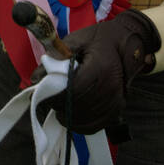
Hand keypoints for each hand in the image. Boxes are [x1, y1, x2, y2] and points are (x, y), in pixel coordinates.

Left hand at [43, 10, 159, 133]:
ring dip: (68, 116)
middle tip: (48, 99)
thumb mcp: (76, 40)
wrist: (127, 41)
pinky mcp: (117, 109)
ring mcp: (116, 100)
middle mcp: (111, 87)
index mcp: (100, 68)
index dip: (55, 96)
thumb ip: (56, 57)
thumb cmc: (99, 39)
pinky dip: (80, 124)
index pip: (73, 91)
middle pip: (79, 107)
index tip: (42, 94)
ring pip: (86, 120)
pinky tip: (72, 115)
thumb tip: (36, 78)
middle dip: (59, 106)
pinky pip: (95, 125)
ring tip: (60, 105)